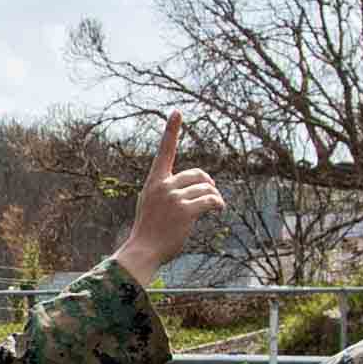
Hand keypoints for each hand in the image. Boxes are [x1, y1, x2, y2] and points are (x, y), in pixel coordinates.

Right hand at [108, 116, 224, 280]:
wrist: (143, 251)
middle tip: (212, 192)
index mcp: (153, 182)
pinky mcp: (185, 211)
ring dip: (214, 197)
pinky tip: (219, 209)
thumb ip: (167, 190)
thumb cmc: (150, 230)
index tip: (177, 112)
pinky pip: (210, 200)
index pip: (164, 151)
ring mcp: (173, 198)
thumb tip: (198, 186)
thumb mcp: (152, 203)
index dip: (171, 131)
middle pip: (197, 174)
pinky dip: (218, 204)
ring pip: (206, 188)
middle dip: (208, 182)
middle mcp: (163, 186)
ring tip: (215, 206)